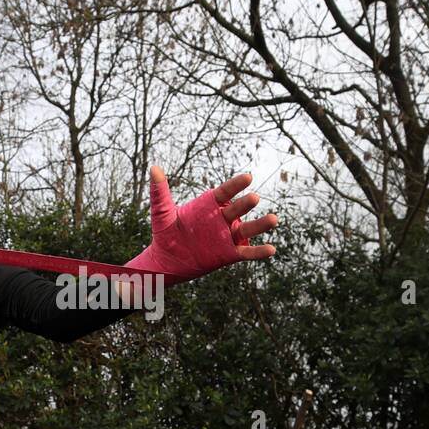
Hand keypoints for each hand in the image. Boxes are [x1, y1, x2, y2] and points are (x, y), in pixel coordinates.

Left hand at [124, 165, 276, 286]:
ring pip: (248, 229)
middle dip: (245, 204)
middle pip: (238, 209)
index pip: (225, 192)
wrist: (165, 260)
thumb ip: (160, 192)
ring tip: (273, 219)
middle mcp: (222, 218)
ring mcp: (227, 236)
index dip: (235, 185)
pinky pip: (247, 252)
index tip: (248, 177)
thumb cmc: (165, 233)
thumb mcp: (162, 212)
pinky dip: (258, 251)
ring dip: (260, 225)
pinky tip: (272, 250)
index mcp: (209, 205)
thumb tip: (154, 168)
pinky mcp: (229, 254)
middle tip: (254, 198)